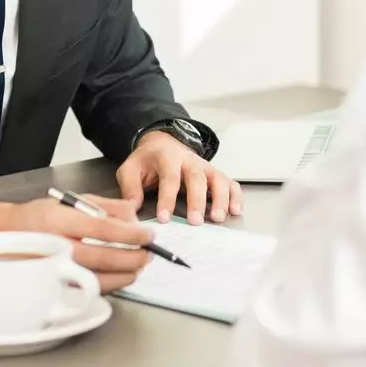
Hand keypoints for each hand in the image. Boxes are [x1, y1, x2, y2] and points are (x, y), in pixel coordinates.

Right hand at [0, 194, 152, 292]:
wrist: (1, 236)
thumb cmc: (38, 216)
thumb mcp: (70, 200)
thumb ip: (105, 206)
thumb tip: (134, 216)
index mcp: (59, 220)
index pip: (104, 229)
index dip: (131, 234)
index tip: (148, 235)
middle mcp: (56, 246)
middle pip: (105, 257)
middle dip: (134, 257)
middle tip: (149, 253)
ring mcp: (55, 270)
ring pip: (100, 279)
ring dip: (126, 274)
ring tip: (138, 265)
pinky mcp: (55, 287)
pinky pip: (89, 289)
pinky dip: (111, 284)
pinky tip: (120, 275)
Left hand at [117, 129, 241, 225]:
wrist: (162, 144)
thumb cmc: (147, 161)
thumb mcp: (130, 169)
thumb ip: (130, 187)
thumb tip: (132, 209)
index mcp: (167, 157)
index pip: (169, 178)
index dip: (167, 198)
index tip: (164, 218)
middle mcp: (189, 160)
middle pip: (196, 178)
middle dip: (197, 201)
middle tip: (195, 222)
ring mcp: (205, 166)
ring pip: (217, 179)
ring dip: (220, 199)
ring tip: (218, 218)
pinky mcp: (214, 174)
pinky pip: (230, 183)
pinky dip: (235, 196)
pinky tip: (236, 211)